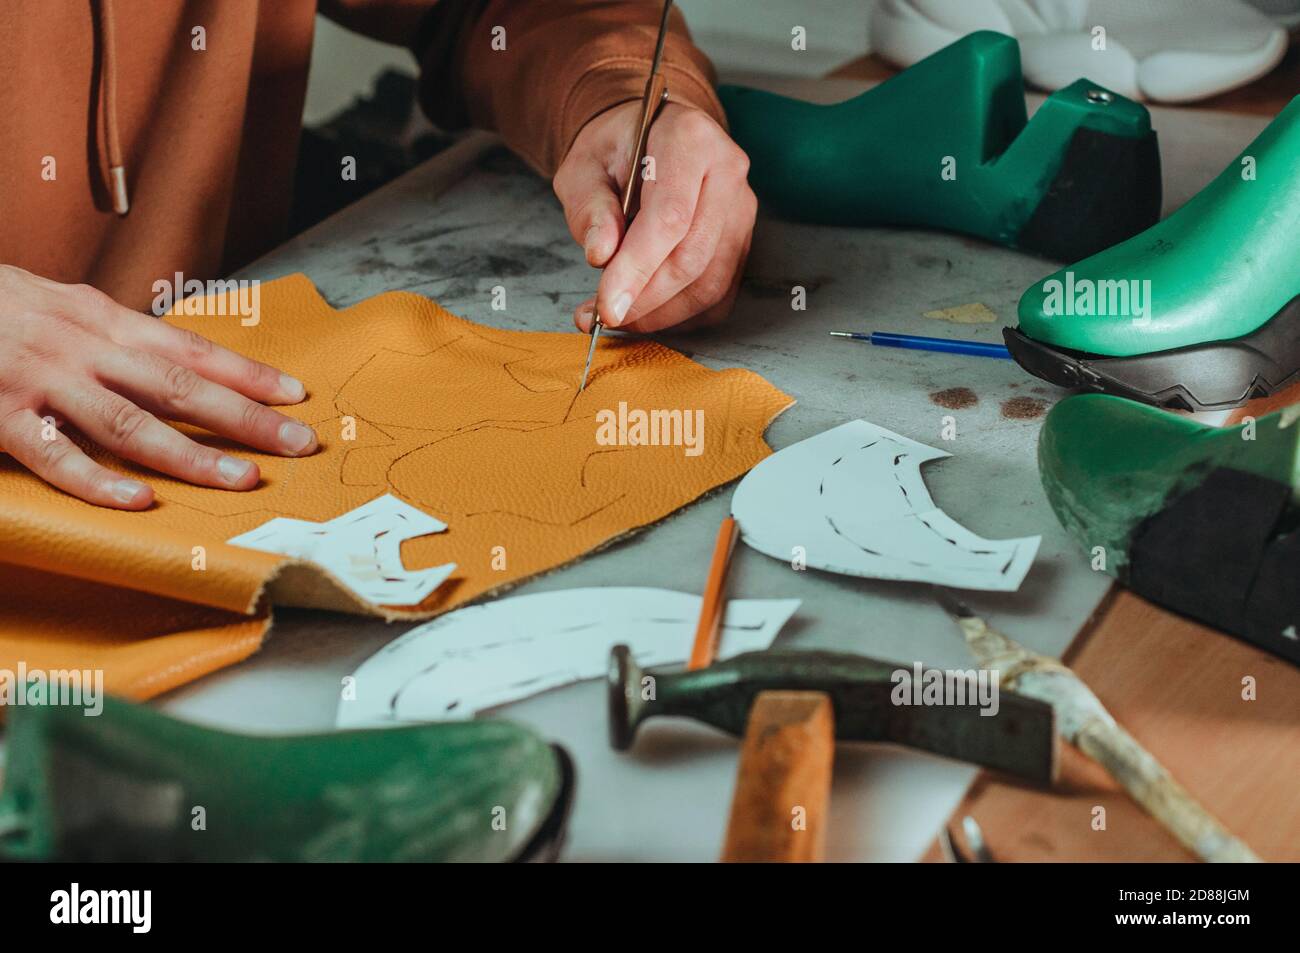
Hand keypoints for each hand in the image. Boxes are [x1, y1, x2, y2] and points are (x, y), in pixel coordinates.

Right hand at [0, 266, 317, 508]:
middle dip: (244, 417)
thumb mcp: (60, 307)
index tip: (296, 397)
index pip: (190, 348)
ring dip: (190, 453)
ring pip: (128, 422)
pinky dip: (98, 480)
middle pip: (177, 385)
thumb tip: (179, 367)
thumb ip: (115, 338)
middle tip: (297, 444)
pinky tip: (141, 500)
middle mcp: (79, 346)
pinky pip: (55, 455)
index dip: (246, 373)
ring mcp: (39, 381)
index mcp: (100, 317)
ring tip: (241, 479)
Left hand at [554, 102, 755, 333]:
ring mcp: (741, 208)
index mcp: (689, 140)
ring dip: (661, 313)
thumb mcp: (583, 167)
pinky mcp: (742, 239)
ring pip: (709, 282)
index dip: (637, 269)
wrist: (651, 135)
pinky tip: (646, 312)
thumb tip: (600, 256)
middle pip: (693, 256)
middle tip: (603, 316)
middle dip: (646, 299)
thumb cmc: (616, 150)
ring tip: (618, 315)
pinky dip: (680, 314)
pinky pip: (718, 294)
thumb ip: (589, 208)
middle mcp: (727, 172)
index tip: (605, 307)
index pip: (669, 217)